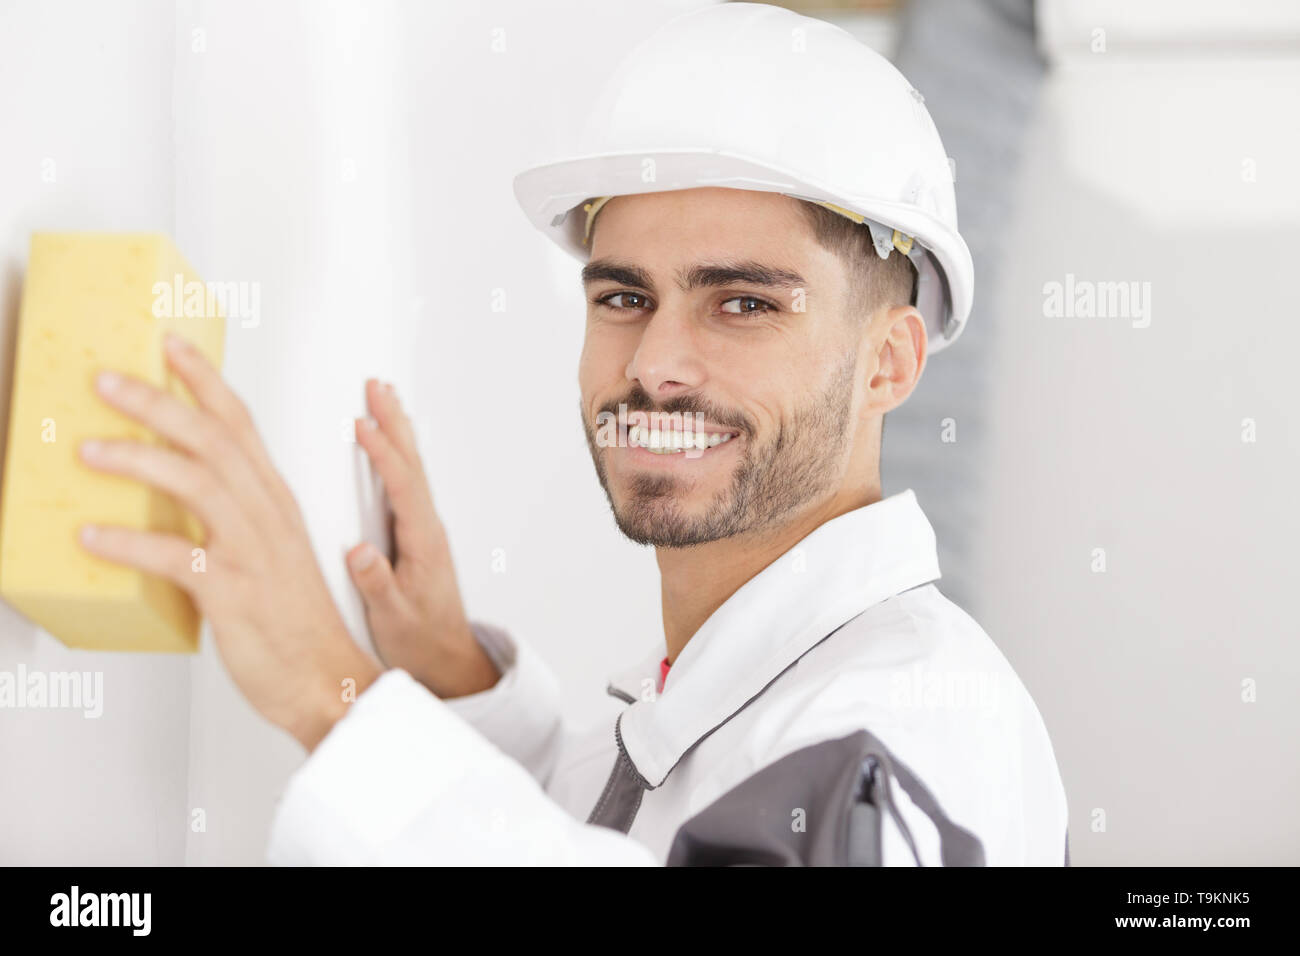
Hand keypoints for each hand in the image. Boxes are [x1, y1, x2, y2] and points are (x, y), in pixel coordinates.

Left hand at [78, 333, 381, 751]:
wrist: (324, 677)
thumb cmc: (294, 621)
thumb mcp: (267, 553)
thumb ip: (229, 518)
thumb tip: (169, 498)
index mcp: (275, 501)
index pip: (240, 423)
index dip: (204, 379)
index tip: (171, 344)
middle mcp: (267, 515)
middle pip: (213, 439)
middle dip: (157, 402)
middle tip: (108, 380)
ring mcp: (253, 551)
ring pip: (196, 482)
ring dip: (138, 459)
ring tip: (89, 451)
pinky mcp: (233, 591)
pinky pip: (176, 556)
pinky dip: (130, 543)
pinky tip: (93, 536)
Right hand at [346, 379, 498, 698]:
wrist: (447, 658)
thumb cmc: (421, 641)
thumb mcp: (394, 619)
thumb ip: (377, 584)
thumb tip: (359, 551)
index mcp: (423, 543)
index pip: (403, 487)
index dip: (383, 453)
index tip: (362, 424)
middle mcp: (428, 528)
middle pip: (412, 464)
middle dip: (394, 422)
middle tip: (377, 385)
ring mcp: (423, 528)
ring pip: (410, 468)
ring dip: (397, 430)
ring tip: (383, 395)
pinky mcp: (415, 533)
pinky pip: (405, 482)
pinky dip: (395, 453)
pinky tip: (387, 440)